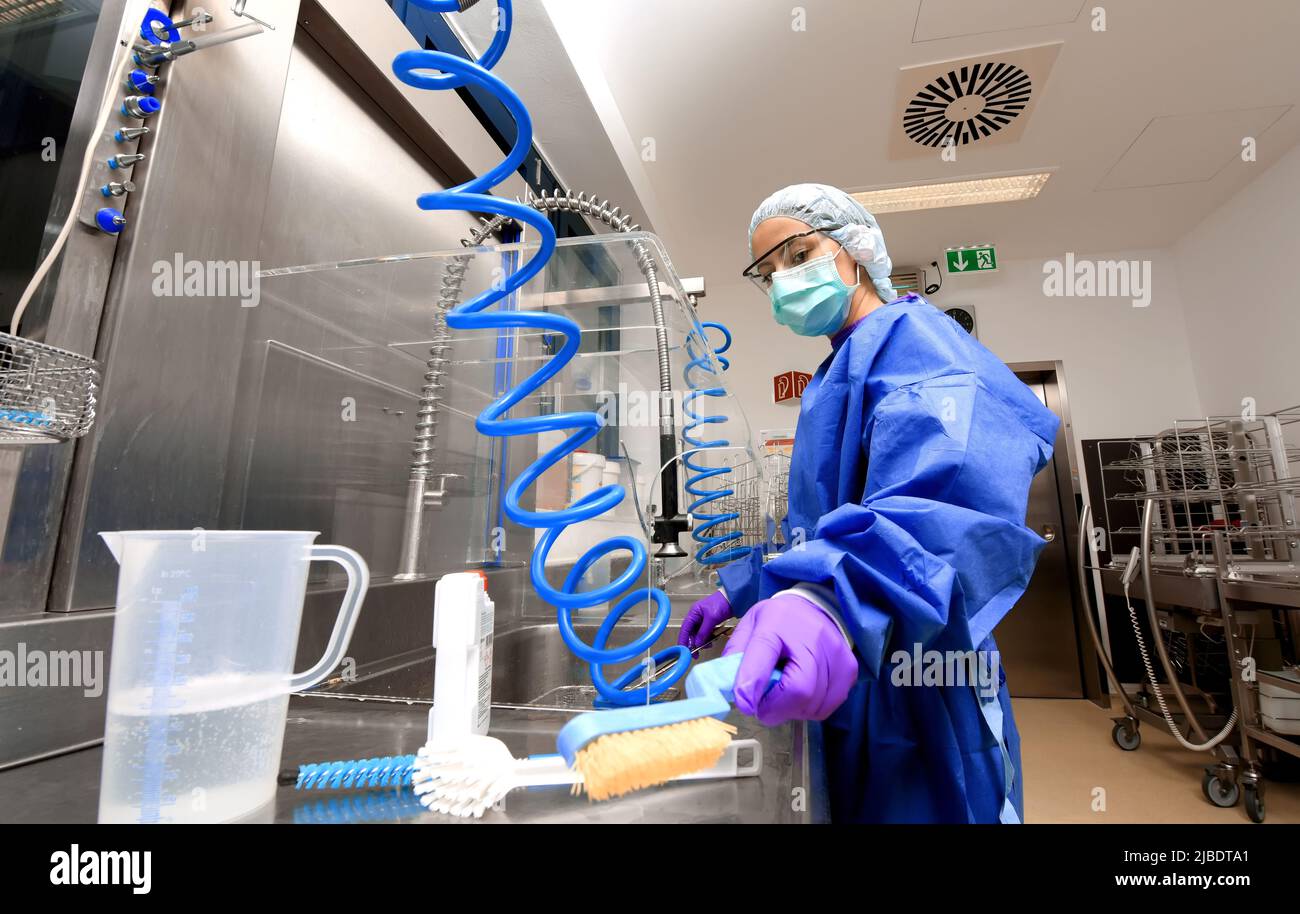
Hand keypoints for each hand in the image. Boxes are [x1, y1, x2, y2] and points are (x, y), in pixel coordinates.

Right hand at [678, 590, 731, 649]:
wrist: (734, 599)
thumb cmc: (721, 603)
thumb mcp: (711, 618)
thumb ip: (703, 632)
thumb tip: (698, 643)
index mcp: (693, 613)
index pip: (685, 629)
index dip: (683, 640)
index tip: (683, 650)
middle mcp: (697, 617)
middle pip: (691, 633)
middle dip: (694, 643)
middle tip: (697, 653)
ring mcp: (703, 620)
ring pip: (699, 635)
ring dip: (702, 641)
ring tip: (708, 645)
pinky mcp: (710, 623)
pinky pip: (706, 634)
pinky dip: (708, 638)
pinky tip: (711, 641)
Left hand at [722, 592, 857, 725]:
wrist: (817, 606)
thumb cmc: (779, 621)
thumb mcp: (749, 628)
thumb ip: (735, 656)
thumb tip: (729, 690)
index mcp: (777, 622)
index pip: (765, 651)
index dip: (752, 682)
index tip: (744, 704)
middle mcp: (812, 637)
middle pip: (799, 689)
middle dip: (775, 708)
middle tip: (763, 705)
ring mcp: (835, 654)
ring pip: (814, 704)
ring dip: (792, 710)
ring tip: (783, 694)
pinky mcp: (849, 670)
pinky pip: (827, 707)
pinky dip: (810, 709)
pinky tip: (802, 693)